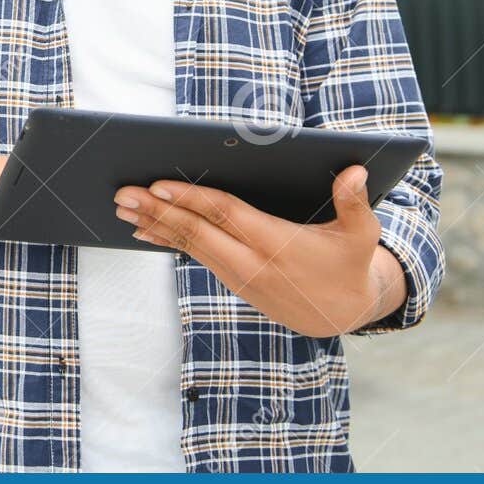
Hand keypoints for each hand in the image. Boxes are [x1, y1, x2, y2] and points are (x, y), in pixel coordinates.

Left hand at [112, 164, 404, 337]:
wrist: (343, 313)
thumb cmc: (351, 264)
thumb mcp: (362, 235)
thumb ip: (355, 203)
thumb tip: (355, 170)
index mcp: (277, 244)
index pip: (225, 216)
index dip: (190, 200)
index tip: (158, 186)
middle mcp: (251, 262)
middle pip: (196, 232)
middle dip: (156, 212)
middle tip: (121, 195)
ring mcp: (239, 275)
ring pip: (189, 246)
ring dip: (153, 225)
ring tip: (121, 208)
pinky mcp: (234, 281)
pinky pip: (195, 257)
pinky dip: (167, 242)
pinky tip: (143, 231)